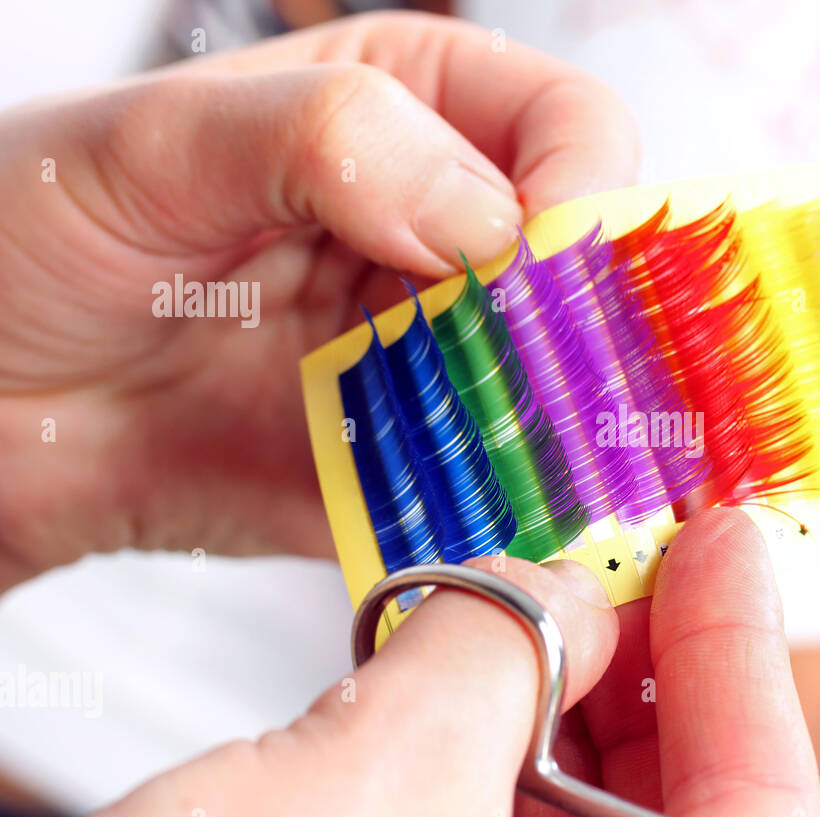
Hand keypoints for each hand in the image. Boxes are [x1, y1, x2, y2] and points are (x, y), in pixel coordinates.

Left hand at [0, 11, 637, 589]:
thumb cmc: (30, 237)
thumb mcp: (156, 145)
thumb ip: (328, 138)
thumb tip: (488, 219)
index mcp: (409, 115)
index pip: (565, 131)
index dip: (578, 191)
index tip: (538, 267)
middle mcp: (439, 236)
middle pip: (581, 275)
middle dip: (588, 333)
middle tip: (552, 387)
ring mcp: (433, 358)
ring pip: (560, 391)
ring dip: (566, 434)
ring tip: (540, 465)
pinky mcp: (411, 465)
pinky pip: (495, 491)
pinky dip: (517, 514)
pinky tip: (507, 524)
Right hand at [18, 509, 819, 816]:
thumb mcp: (373, 781)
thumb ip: (491, 657)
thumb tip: (548, 591)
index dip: (749, 664)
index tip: (727, 547)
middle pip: (674, 816)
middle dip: (643, 672)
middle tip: (616, 560)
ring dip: (551, 705)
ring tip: (522, 608)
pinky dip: (477, 752)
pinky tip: (446, 683)